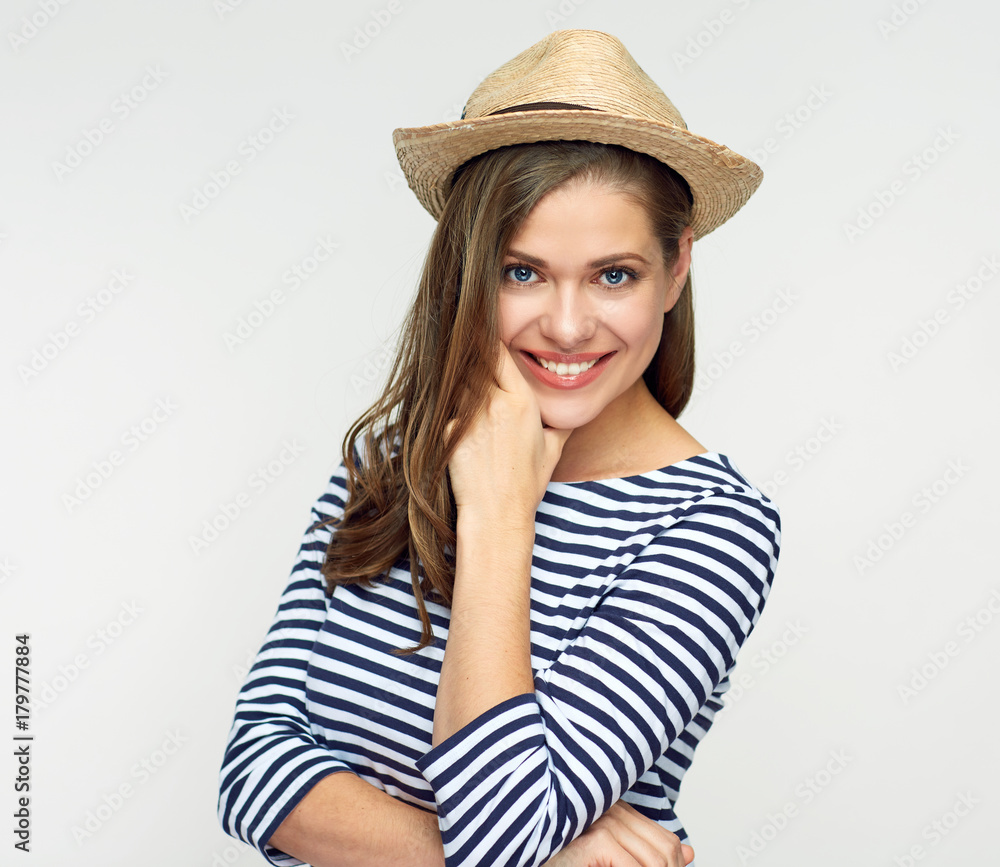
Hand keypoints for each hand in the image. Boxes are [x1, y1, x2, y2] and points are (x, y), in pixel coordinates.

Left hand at [446, 342, 571, 525]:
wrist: (497, 513)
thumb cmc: (525, 484)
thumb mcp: (553, 449)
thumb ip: (560, 423)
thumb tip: (569, 414)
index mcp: (521, 401)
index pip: (497, 353)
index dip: (487, 341)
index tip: (481, 334)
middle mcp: (494, 404)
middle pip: (472, 363)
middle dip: (468, 359)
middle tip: (462, 352)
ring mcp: (469, 418)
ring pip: (456, 384)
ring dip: (458, 384)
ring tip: (460, 391)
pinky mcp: (449, 432)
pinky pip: (446, 411)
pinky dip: (449, 413)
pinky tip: (455, 425)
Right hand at [541, 800, 694, 866]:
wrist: (533, 853)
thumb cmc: (568, 857)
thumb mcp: (615, 856)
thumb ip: (647, 851)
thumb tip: (690, 853)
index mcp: (618, 811)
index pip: (665, 840)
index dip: (673, 866)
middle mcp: (613, 811)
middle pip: (664, 851)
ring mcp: (604, 824)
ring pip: (654, 861)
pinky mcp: (595, 841)